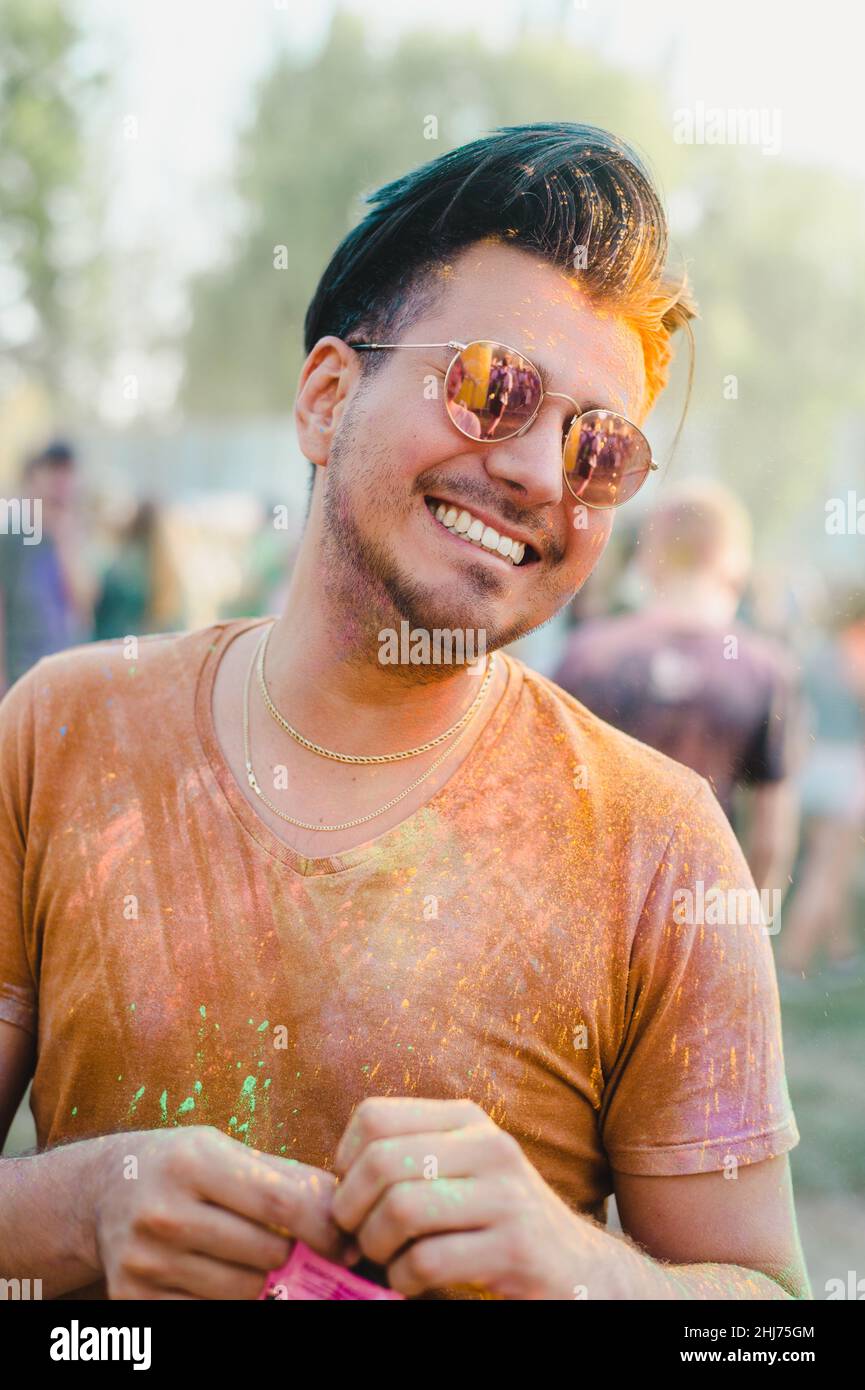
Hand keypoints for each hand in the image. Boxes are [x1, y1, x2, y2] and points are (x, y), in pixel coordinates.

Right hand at [94, 1126, 351, 1298]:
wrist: (107, 1188)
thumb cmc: (186, 1167)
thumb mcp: (230, 1152)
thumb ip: (290, 1179)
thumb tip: (347, 1214)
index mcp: (193, 1161)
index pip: (279, 1201)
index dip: (323, 1228)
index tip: (346, 1244)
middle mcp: (163, 1211)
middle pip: (265, 1253)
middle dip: (289, 1253)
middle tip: (284, 1245)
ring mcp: (144, 1260)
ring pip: (242, 1291)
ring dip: (260, 1280)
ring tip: (247, 1256)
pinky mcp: (133, 1298)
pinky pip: (208, 1314)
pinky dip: (225, 1301)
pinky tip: (215, 1273)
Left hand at [331, 1098, 619, 1298]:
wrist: (577, 1268)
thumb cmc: (497, 1220)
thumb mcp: (460, 1171)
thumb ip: (407, 1160)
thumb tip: (331, 1182)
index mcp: (467, 1119)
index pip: (374, 1116)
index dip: (345, 1161)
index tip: (353, 1197)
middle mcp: (489, 1146)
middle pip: (380, 1163)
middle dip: (351, 1211)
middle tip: (356, 1239)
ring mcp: (506, 1196)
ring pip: (399, 1210)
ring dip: (376, 1248)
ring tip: (386, 1261)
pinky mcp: (515, 1248)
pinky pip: (427, 1260)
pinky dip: (403, 1280)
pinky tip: (413, 1282)